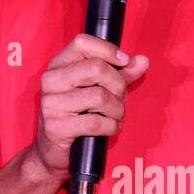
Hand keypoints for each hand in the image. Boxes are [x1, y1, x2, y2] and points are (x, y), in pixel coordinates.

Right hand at [33, 33, 148, 179]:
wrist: (53, 151)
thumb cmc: (77, 116)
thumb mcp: (98, 89)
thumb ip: (121, 74)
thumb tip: (142, 60)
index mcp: (58, 65)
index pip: (82, 42)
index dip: (108, 50)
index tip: (124, 62)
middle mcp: (51, 80)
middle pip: (97, 68)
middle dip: (118, 85)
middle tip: (121, 98)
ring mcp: (51, 104)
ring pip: (99, 97)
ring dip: (117, 109)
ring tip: (116, 116)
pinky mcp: (56, 127)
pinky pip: (95, 122)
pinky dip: (111, 126)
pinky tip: (110, 128)